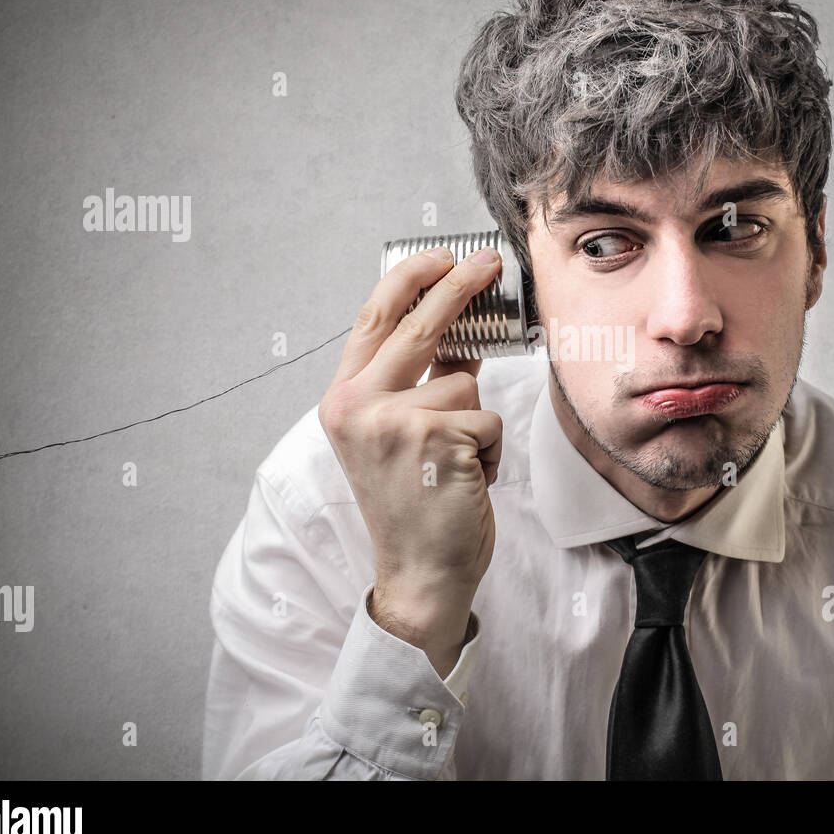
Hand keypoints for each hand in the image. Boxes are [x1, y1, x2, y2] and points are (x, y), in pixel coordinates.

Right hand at [318, 246, 503, 656]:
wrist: (419, 576)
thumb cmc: (416, 508)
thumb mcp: (403, 438)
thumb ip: (423, 385)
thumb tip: (461, 336)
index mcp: (342, 403)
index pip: (374, 320)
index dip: (410, 280)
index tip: (440, 257)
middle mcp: (357, 407)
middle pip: (419, 325)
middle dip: (460, 285)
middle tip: (490, 259)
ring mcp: (394, 421)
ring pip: (466, 385)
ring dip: (475, 426)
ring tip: (455, 468)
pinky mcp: (437, 437)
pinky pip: (488, 419)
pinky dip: (489, 452)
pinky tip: (466, 482)